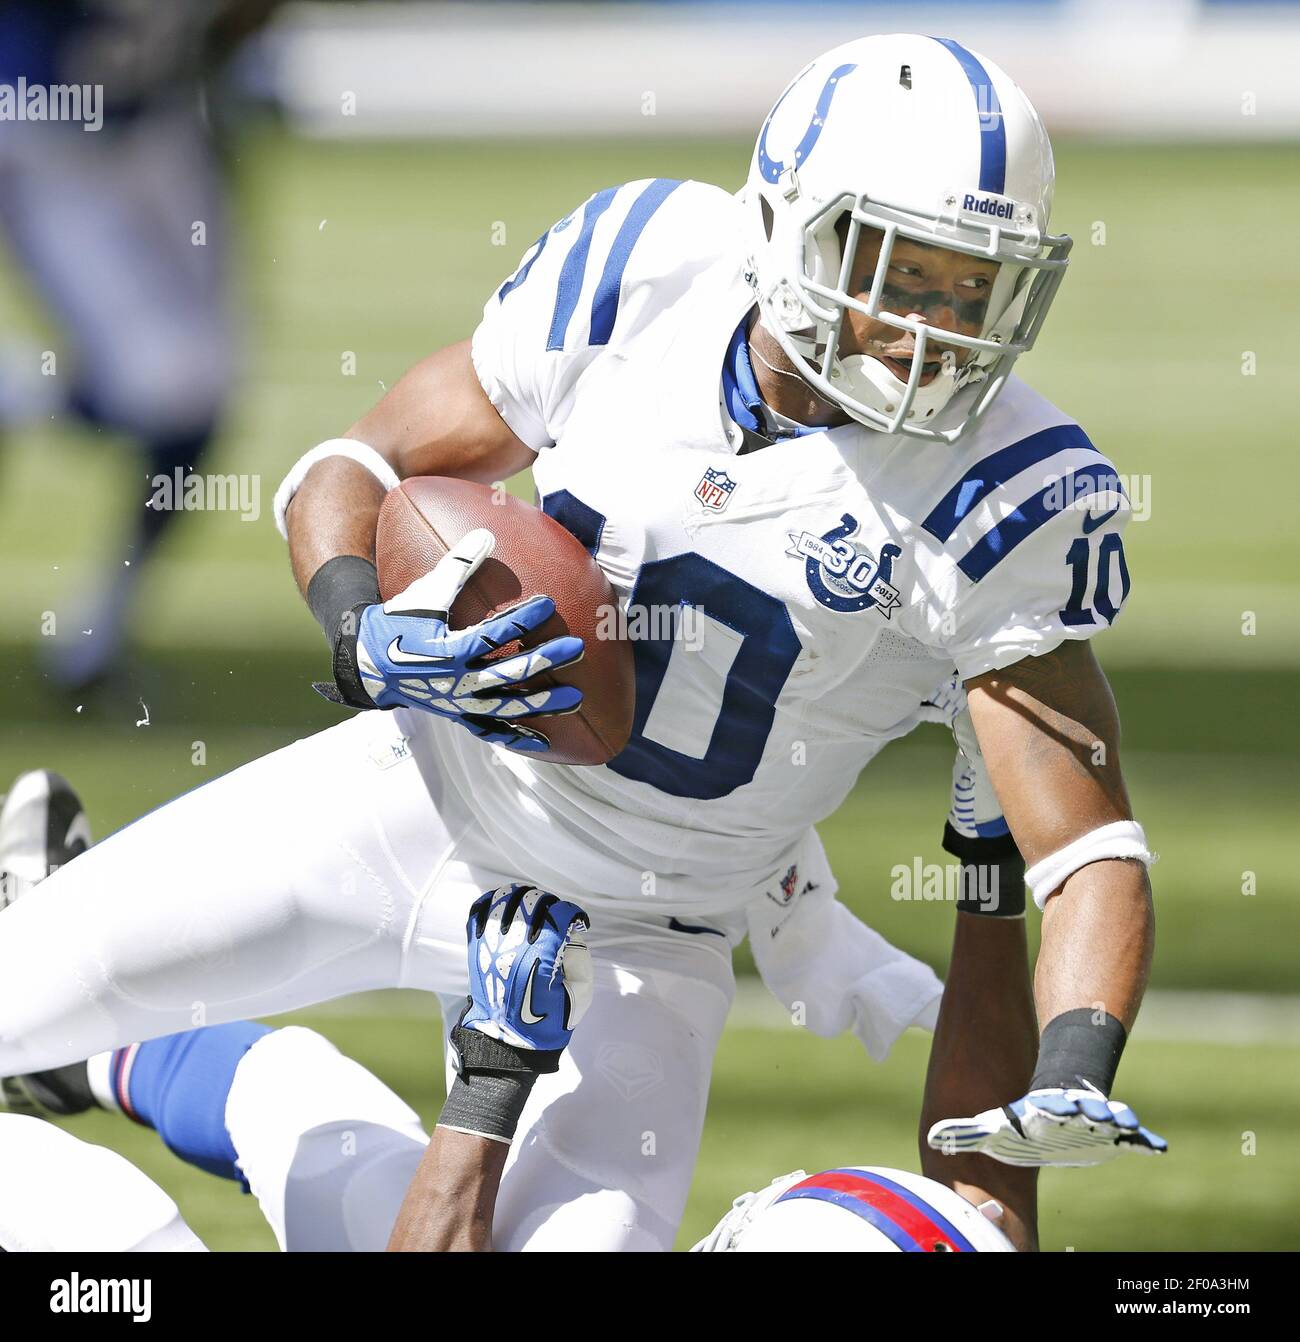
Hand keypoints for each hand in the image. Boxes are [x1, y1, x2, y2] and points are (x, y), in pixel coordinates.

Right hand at [355, 529, 582, 751]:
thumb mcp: (426, 592)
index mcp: (448, 650)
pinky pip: (491, 732)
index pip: (493, 634)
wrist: (370, 664)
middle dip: (544, 662)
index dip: (522, 620)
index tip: (549, 604)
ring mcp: (460, 703)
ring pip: (507, 707)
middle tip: (577, 649)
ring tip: (575, 699)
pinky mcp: (460, 716)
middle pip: (507, 673)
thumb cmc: (401, 622)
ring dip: (542, 704)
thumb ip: (457, 564)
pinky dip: (517, 738)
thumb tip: (486, 532)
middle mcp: (456, 681)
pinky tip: (546, 743)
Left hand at [460, 884, 591, 1053]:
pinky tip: (505, 905)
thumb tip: (569, 935)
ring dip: (523, 897)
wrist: (506, 1040)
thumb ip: (580, 961)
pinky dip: (492, 901)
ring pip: (504, 900)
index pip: (559, 914)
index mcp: (540, 958)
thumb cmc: (546, 1021)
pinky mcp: (475, 948)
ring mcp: (489, 945)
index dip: (574, 913)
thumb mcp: (578, 997)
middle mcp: (512, 945)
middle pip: (532, 901)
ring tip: (533, 905)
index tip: (579, 922)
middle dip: (550, 902)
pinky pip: (478, 912)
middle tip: (556, 915)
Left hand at [927, 1084, 1166, 1166]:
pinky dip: (1145, 1140)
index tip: (1056, 1105)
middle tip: (1100, 1113)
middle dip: (1091, 1111)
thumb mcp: (993, 1127)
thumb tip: (931, 1136)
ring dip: (1119, 1121)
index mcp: (1041, 1109)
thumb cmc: (1020, 1121)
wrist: (1050, 1106)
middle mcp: (1071, 1112)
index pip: (1045, 1105)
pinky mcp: (1112, 1135)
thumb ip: (966, 1133)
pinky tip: (1157, 1147)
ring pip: (1110, 1117)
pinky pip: (1132, 1137)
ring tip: (1129, 1125)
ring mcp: (1094, 1121)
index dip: (1051, 1105)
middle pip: (1082, 1108)